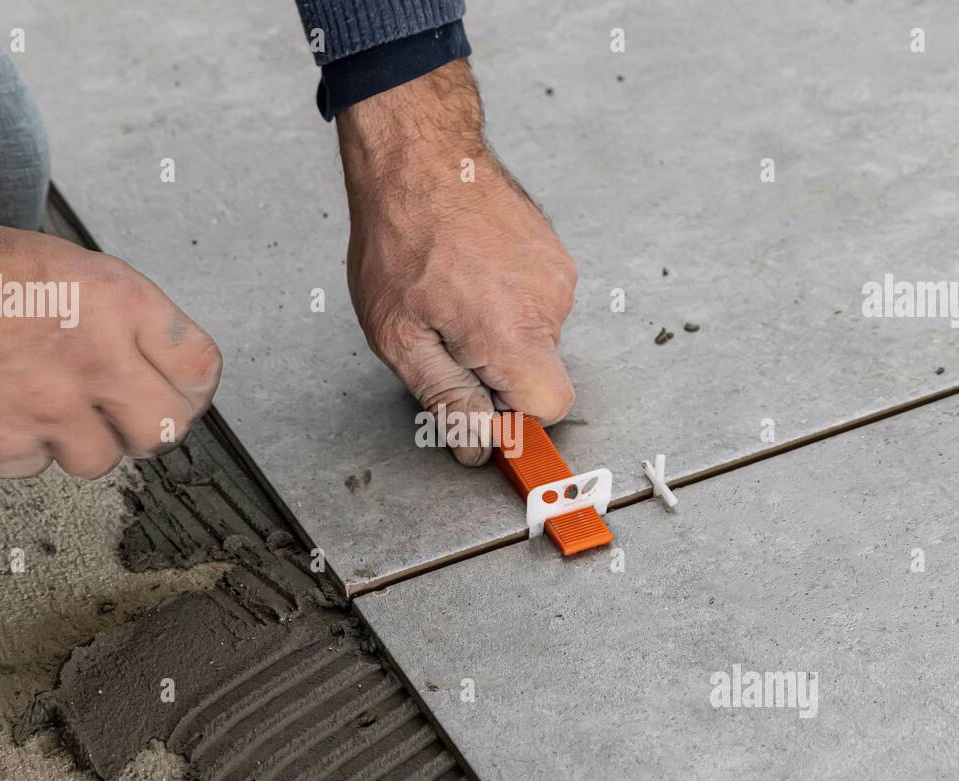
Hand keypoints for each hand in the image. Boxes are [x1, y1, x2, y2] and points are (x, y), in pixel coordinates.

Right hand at [0, 197, 221, 478]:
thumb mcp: (73, 267)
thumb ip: (129, 317)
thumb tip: (168, 362)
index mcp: (116, 306)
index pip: (200, 367)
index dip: (194, 386)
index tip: (182, 393)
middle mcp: (92, 362)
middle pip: (164, 432)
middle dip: (148, 428)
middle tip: (121, 414)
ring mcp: (45, 413)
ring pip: (96, 460)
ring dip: (77, 439)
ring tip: (40, 400)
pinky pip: (33, 467)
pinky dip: (20, 447)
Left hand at [337, 59, 576, 465]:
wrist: (421, 155)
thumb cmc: (400, 237)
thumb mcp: (400, 337)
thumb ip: (446, 399)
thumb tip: (478, 447)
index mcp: (513, 331)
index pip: (551, 407)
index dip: (514, 418)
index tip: (479, 406)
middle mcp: (549, 303)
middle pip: (539, 373)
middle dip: (495, 371)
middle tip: (443, 333)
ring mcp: (558, 274)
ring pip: (537, 337)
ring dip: (498, 332)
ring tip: (452, 293)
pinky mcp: (556, 253)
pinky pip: (538, 301)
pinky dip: (507, 299)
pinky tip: (469, 272)